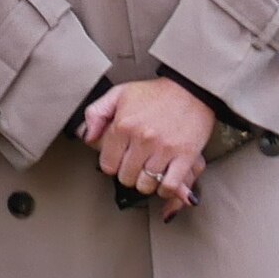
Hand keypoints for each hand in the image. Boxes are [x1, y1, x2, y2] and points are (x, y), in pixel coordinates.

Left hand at [78, 76, 215, 212]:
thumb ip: (96, 113)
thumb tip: (87, 136)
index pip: (107, 165)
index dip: (113, 164)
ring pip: (146, 185)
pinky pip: (169, 185)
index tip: (120, 159)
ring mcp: (164, 149)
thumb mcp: (119, 94)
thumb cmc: (156, 93)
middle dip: (129, 173)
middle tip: (136, 164)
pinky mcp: (185, 156)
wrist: (191, 89)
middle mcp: (142, 138)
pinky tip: (163, 179)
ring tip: (149, 170)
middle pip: (126, 178)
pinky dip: (165, 188)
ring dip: (147, 182)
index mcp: (124, 125)